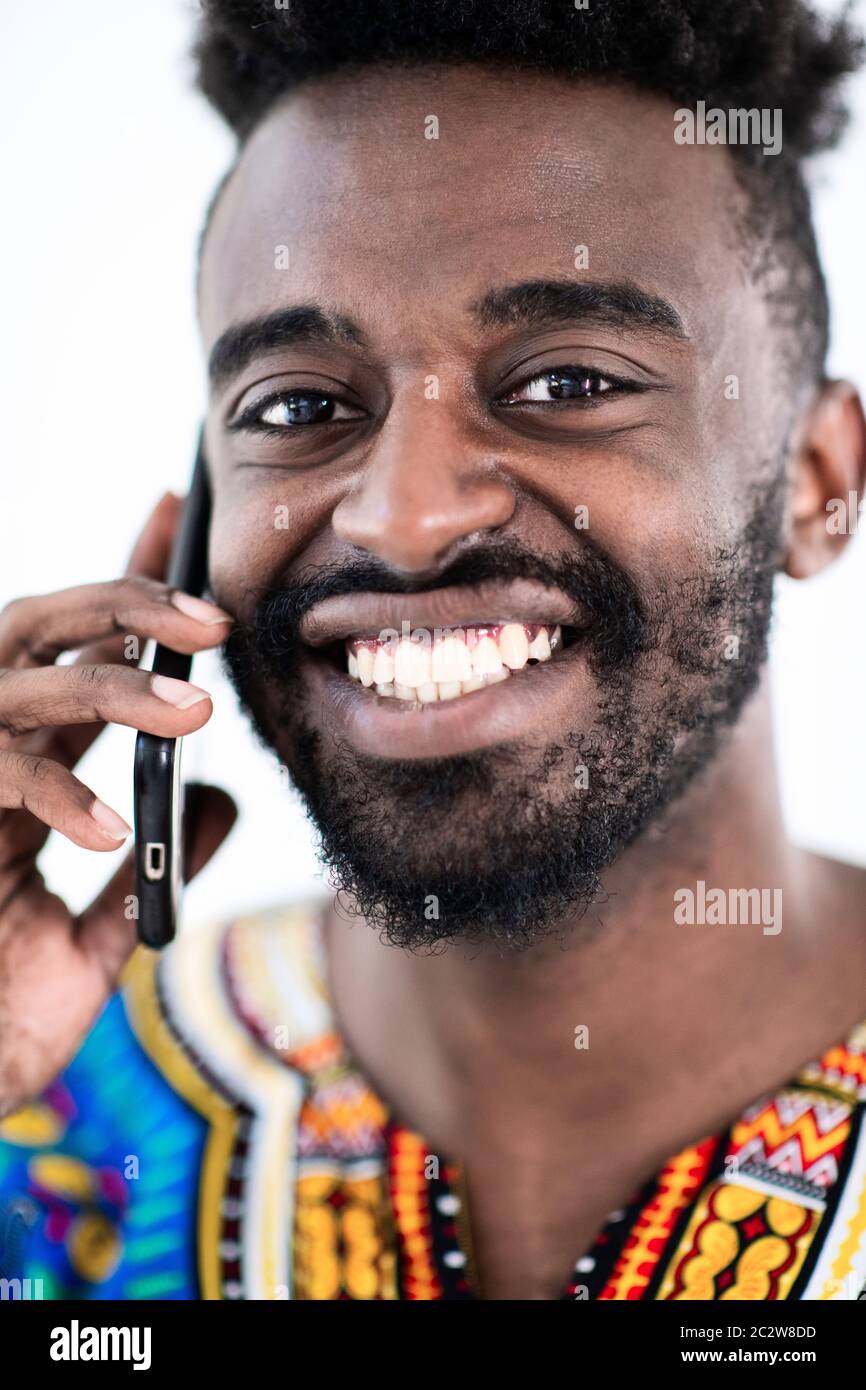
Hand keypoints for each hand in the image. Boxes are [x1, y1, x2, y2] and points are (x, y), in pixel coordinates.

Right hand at [0, 493, 236, 1114]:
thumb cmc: (3, 1016)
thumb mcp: (100, 933)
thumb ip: (154, 858)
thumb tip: (219, 798)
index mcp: (21, 770)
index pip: (77, 654)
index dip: (126, 590)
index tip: (175, 517)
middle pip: (36, 631)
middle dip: (122, 605)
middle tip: (212, 618)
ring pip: (17, 689)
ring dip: (107, 689)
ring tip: (193, 709)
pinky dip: (55, 798)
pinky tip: (108, 830)